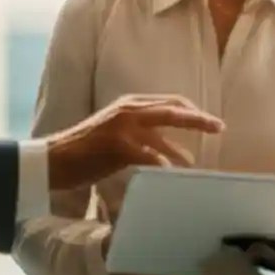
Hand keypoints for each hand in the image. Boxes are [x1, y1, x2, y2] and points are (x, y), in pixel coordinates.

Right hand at [44, 94, 223, 189]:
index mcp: (130, 104)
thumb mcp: (118, 134)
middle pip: (173, 109)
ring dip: (181, 148)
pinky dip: (160, 161)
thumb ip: (144, 136)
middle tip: (220, 128)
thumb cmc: (87, 151)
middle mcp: (128, 110)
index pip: (170, 102)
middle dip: (199, 119)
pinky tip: (169, 172)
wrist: (54, 159)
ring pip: (163, 130)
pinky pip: (146, 153)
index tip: (211, 122)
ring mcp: (122, 126)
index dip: (193, 111)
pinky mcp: (115, 145)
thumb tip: (174, 151)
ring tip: (194, 163)